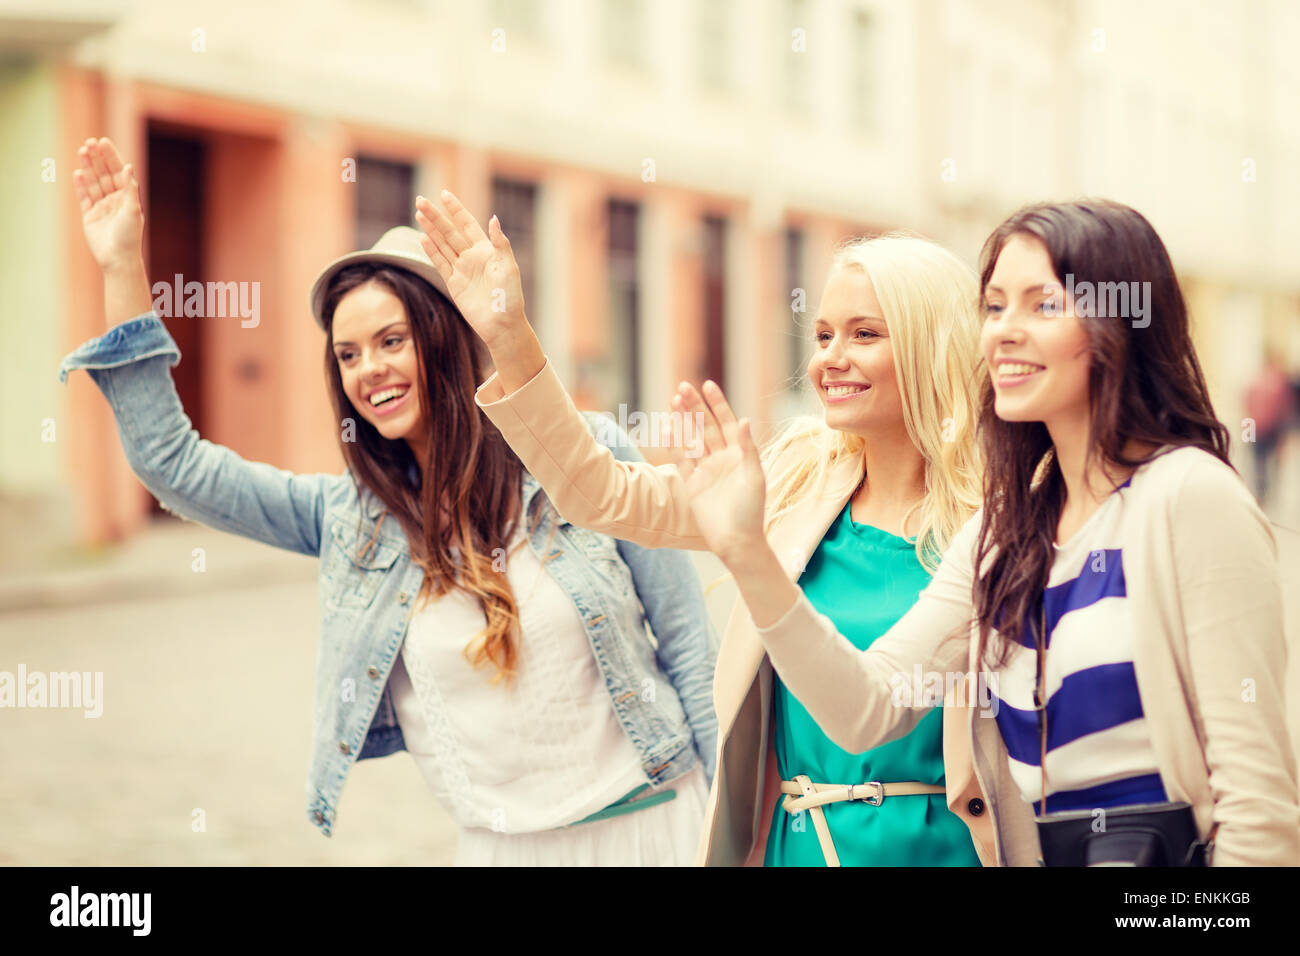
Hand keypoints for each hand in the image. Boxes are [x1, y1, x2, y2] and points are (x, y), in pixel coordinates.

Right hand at [73, 137, 143, 271]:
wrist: (118, 259)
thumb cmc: (130, 236)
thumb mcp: (133, 210)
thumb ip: (130, 188)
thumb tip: (129, 167)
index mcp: (128, 197)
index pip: (118, 172)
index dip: (111, 157)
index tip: (103, 141)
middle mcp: (115, 200)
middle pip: (104, 174)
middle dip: (98, 158)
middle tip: (90, 142)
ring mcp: (101, 207)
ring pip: (93, 182)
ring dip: (88, 167)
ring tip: (82, 150)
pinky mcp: (89, 215)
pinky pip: (84, 197)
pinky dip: (81, 184)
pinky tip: (78, 172)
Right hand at [415, 190, 525, 348]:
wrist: (502, 325)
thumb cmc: (510, 297)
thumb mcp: (509, 267)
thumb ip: (501, 243)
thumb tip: (493, 218)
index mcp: (487, 250)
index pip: (467, 224)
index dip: (456, 209)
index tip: (444, 194)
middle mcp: (472, 257)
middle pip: (450, 232)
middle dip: (436, 216)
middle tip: (420, 200)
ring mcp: (462, 270)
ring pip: (442, 245)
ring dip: (430, 229)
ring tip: (418, 213)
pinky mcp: (454, 284)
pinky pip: (440, 263)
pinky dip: (431, 251)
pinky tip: (422, 238)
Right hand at [666, 380, 767, 565]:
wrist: (737, 540)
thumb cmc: (752, 510)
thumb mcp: (754, 476)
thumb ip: (747, 448)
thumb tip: (743, 419)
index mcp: (739, 454)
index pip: (727, 422)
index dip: (717, 404)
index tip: (708, 385)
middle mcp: (722, 458)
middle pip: (706, 426)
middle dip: (695, 406)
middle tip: (683, 386)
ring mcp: (705, 470)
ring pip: (692, 439)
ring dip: (684, 420)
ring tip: (674, 400)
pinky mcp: (692, 484)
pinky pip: (681, 460)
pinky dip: (674, 445)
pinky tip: (668, 428)